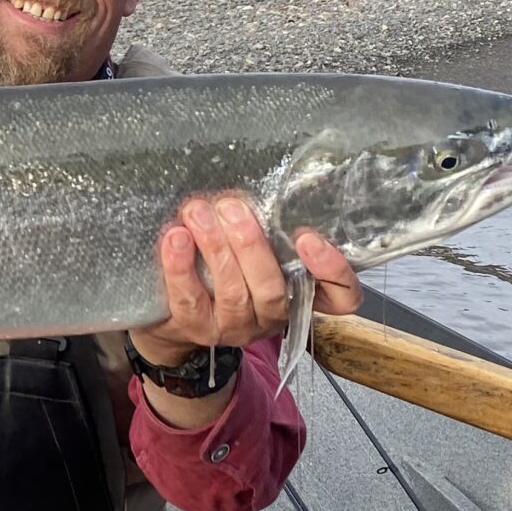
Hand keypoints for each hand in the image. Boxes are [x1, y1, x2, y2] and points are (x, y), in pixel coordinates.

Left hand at [130, 194, 361, 366]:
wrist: (171, 311)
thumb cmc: (218, 263)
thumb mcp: (248, 244)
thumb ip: (261, 223)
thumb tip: (252, 182)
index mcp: (296, 291)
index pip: (340, 297)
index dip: (333, 271)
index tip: (308, 237)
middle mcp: (271, 315)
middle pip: (273, 288)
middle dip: (250, 244)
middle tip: (230, 207)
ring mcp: (235, 326)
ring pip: (233, 292)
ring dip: (215, 247)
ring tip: (198, 213)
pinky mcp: (198, 329)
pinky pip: (191, 300)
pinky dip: (181, 266)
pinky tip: (175, 237)